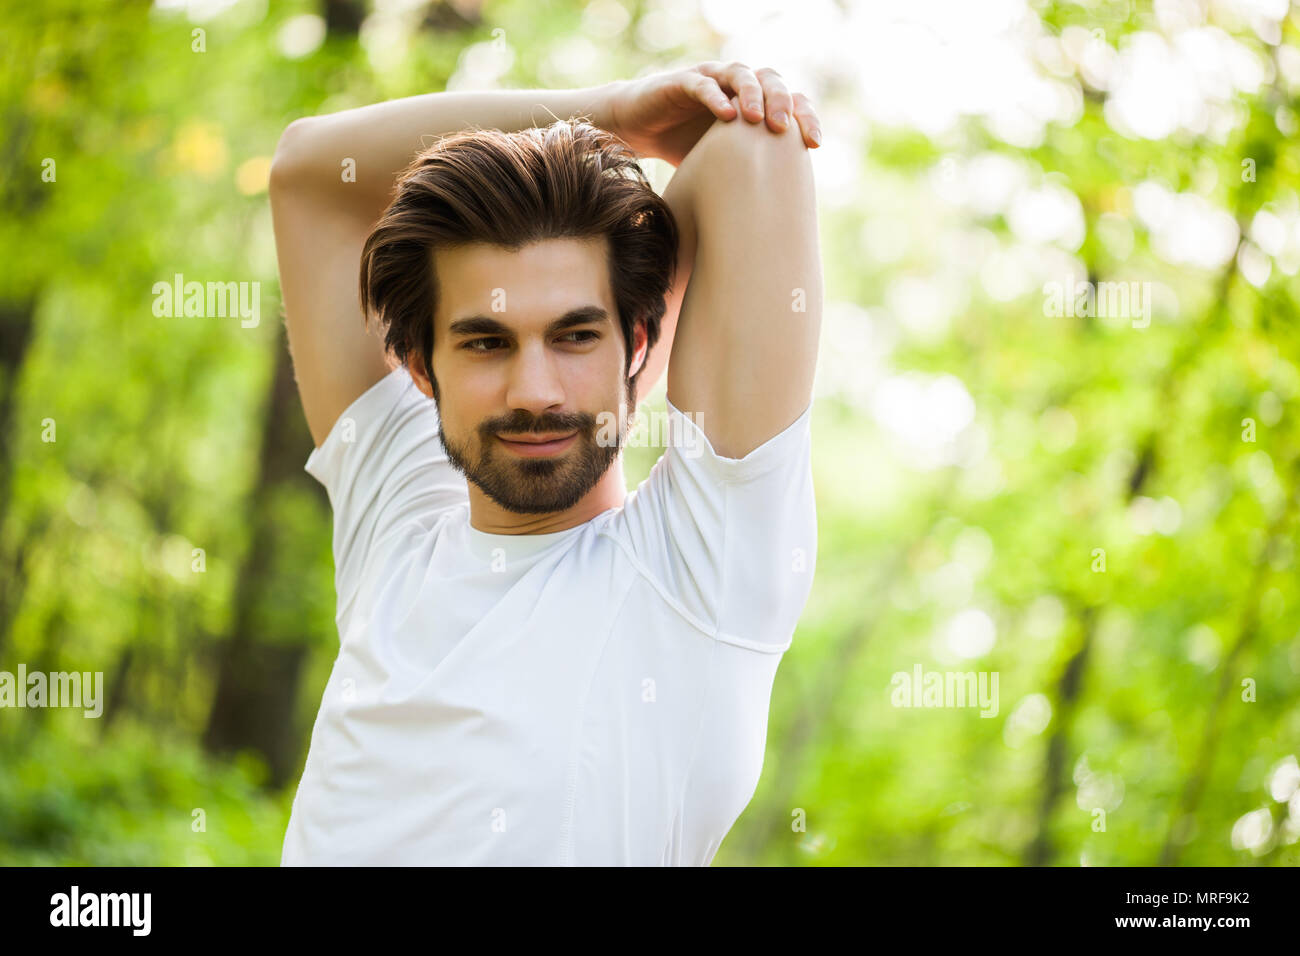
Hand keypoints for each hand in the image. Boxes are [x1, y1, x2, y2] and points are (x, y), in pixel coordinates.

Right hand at [603, 62, 822, 166]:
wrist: (638, 130)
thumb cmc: (682, 149)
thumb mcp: (722, 166)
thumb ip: (749, 179)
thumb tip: (776, 225)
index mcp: (752, 104)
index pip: (790, 101)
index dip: (805, 118)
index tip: (815, 145)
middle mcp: (736, 87)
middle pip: (771, 81)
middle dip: (782, 102)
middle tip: (785, 129)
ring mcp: (710, 79)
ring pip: (740, 74)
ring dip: (752, 94)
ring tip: (757, 119)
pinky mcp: (681, 81)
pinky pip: (703, 84)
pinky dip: (714, 96)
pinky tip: (724, 116)